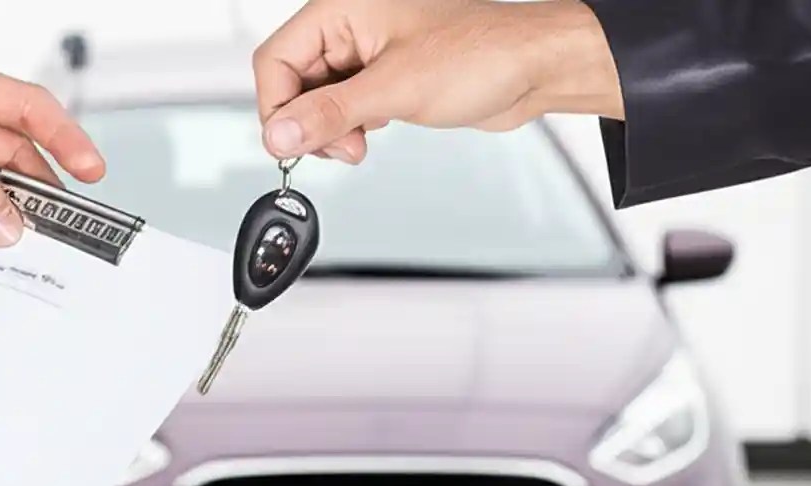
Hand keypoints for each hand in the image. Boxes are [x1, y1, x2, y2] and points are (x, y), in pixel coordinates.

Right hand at [252, 0, 623, 162]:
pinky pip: (345, 107)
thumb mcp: (393, 89)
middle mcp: (350, 27)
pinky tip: (374, 133)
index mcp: (342, 10)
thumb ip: (328, 114)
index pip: (277, 61)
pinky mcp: (384, 78)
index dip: (278, 108)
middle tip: (341, 147)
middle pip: (293, 83)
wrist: (533, 69)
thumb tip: (279, 135)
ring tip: (360, 144)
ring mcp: (367, 53)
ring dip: (331, 131)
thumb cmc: (482, 54)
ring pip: (317, 100)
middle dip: (309, 124)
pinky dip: (351, 129)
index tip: (292, 143)